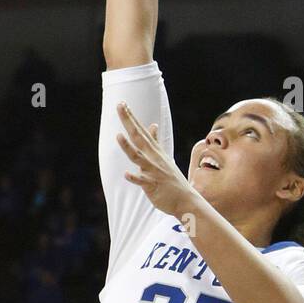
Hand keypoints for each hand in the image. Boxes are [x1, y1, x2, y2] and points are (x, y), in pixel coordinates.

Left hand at [116, 103, 196, 218]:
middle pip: (138, 137)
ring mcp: (153, 171)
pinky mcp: (153, 185)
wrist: (185, 199)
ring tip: (118, 136)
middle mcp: (153, 157)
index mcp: (154, 150)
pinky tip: (126, 174)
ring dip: (128, 147)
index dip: (131, 117)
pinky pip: (142, 181)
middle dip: (128, 122)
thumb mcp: (163, 156)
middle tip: (120, 105)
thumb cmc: (171, 178)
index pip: (140, 130)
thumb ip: (155, 141)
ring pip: (138, 157)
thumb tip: (153, 125)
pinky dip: (135, 177)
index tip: (122, 103)